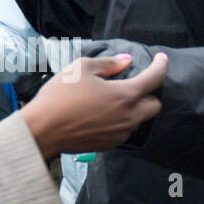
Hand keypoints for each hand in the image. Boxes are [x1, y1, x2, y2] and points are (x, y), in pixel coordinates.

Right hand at [20, 53, 167, 160]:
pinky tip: (104, 114)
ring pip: (140, 120)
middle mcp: (128, 117)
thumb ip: (109, 63)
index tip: (160, 59)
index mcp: (125, 96)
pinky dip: (121, 121)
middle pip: (155, 105)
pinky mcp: (109, 144)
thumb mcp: (82, 68)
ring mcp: (120, 134)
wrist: (43, 129)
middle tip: (135, 83)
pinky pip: (125, 131)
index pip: (155, 79)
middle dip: (150, 93)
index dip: (161, 65)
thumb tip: (125, 61)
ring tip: (115, 99)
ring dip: (135, 108)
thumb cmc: (60, 96)